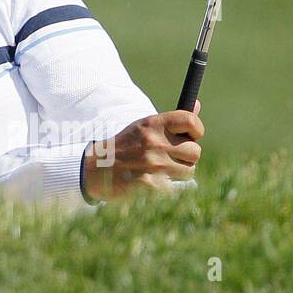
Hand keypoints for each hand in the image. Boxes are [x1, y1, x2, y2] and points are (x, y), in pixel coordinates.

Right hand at [82, 100, 202, 201]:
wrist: (96, 170)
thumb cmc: (124, 147)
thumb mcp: (143, 127)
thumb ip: (172, 121)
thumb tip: (197, 104)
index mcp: (153, 124)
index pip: (190, 121)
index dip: (196, 130)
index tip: (190, 136)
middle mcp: (154, 142)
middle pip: (195, 151)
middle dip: (187, 157)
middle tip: (172, 158)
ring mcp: (153, 164)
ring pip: (189, 171)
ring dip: (179, 173)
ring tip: (160, 170)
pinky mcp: (151, 185)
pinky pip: (177, 188)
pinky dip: (169, 187)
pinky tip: (153, 182)